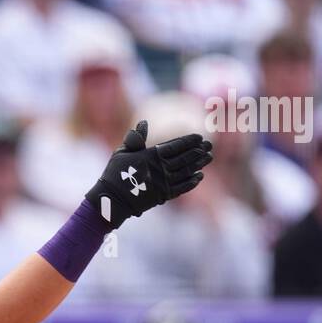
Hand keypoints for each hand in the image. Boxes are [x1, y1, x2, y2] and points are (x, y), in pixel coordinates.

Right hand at [84, 120, 212, 228]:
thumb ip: (136, 138)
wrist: (112, 200)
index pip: (175, 146)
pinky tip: (199, 176)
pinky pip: (182, 187)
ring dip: (199, 164)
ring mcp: (163, 183)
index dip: (189, 141)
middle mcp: (160, 168)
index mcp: (150, 155)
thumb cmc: (115, 174)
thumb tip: (144, 122)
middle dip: (198, 151)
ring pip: (186, 171)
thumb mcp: (122, 152)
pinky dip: (192, 182)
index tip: (200, 137)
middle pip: (184, 158)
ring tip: (209, 158)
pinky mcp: (163, 196)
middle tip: (210, 146)